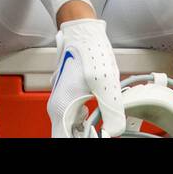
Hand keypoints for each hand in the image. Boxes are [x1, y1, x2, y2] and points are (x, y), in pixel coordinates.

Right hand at [47, 18, 124, 137]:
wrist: (82, 33)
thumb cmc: (89, 52)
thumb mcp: (105, 83)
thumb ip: (111, 111)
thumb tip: (115, 131)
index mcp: (62, 109)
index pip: (65, 140)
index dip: (82, 141)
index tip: (97, 137)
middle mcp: (57, 108)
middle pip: (67, 136)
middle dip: (84, 136)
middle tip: (102, 133)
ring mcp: (61, 103)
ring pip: (70, 129)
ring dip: (84, 131)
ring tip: (100, 127)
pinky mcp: (68, 98)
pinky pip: (73, 118)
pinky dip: (84, 122)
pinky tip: (96, 115)